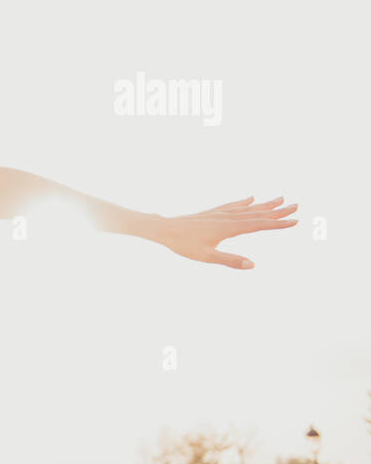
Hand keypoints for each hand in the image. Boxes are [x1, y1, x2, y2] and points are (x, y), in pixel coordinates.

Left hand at [154, 196, 296, 268]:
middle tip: (297, 205)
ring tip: (281, 199)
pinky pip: (233, 205)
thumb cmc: (184, 244)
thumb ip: (230, 261)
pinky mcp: (212, 212)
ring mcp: (220, 213)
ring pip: (247, 207)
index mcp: (229, 228)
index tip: (296, 220)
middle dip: (278, 210)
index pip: (259, 225)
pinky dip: (244, 202)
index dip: (278, 223)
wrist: (165, 229)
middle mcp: (227, 217)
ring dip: (265, 204)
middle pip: (257, 213)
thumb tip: (253, 265)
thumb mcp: (207, 256)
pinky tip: (251, 198)